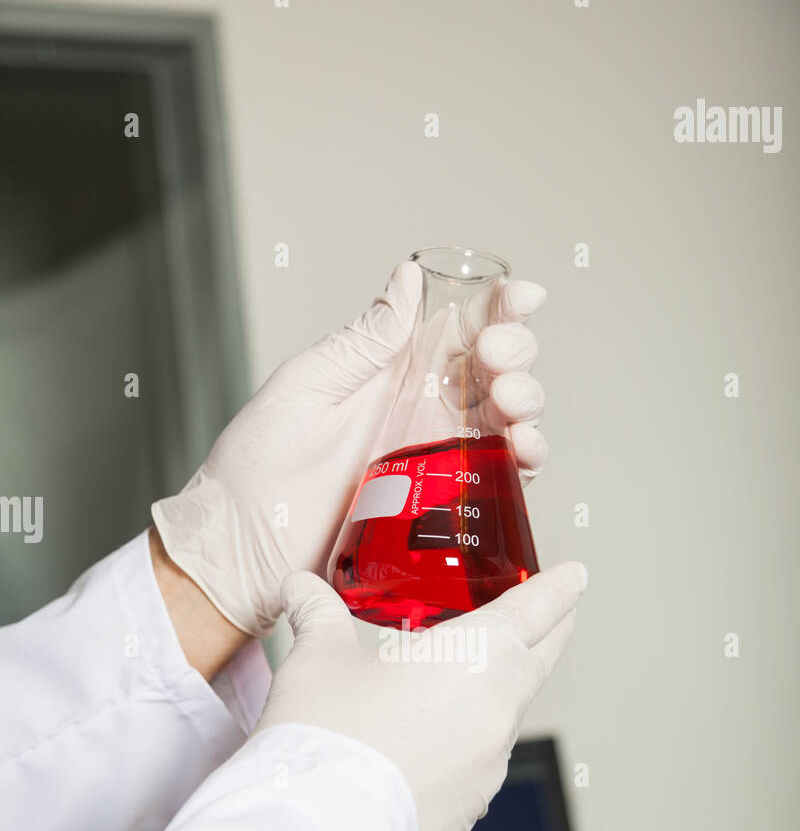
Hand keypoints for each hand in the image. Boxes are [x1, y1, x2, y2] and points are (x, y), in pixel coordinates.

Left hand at [152, 262, 549, 636]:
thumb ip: (364, 341)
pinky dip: (526, 459)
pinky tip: (523, 448)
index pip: (459, 327)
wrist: (241, 553)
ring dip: (526, 402)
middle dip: (515, 353)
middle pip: (496, 369)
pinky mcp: (441, 508)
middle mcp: (421, 411)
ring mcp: (435, 459)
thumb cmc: (256, 471)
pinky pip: (500, 480)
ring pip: (508, 420)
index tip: (522, 297)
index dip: (499, 306)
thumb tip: (410, 278)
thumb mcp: (306, 389)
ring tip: (510, 403)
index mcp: (390, 372)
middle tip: (495, 360)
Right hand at [255, 563, 586, 830]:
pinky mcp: (472, 807)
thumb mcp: (316, 658)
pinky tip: (433, 740)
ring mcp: (491, 764)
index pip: (539, 608)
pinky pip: (481, 758)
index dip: (560, 586)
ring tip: (469, 676)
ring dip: (500, 688)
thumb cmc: (329, 737)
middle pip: (541, 659)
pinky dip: (468, 737)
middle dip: (551, 630)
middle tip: (553, 614)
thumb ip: (316, 614)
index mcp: (480, 655)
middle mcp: (501, 708)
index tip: (576, 575)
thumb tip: (301, 588)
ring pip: (509, 712)